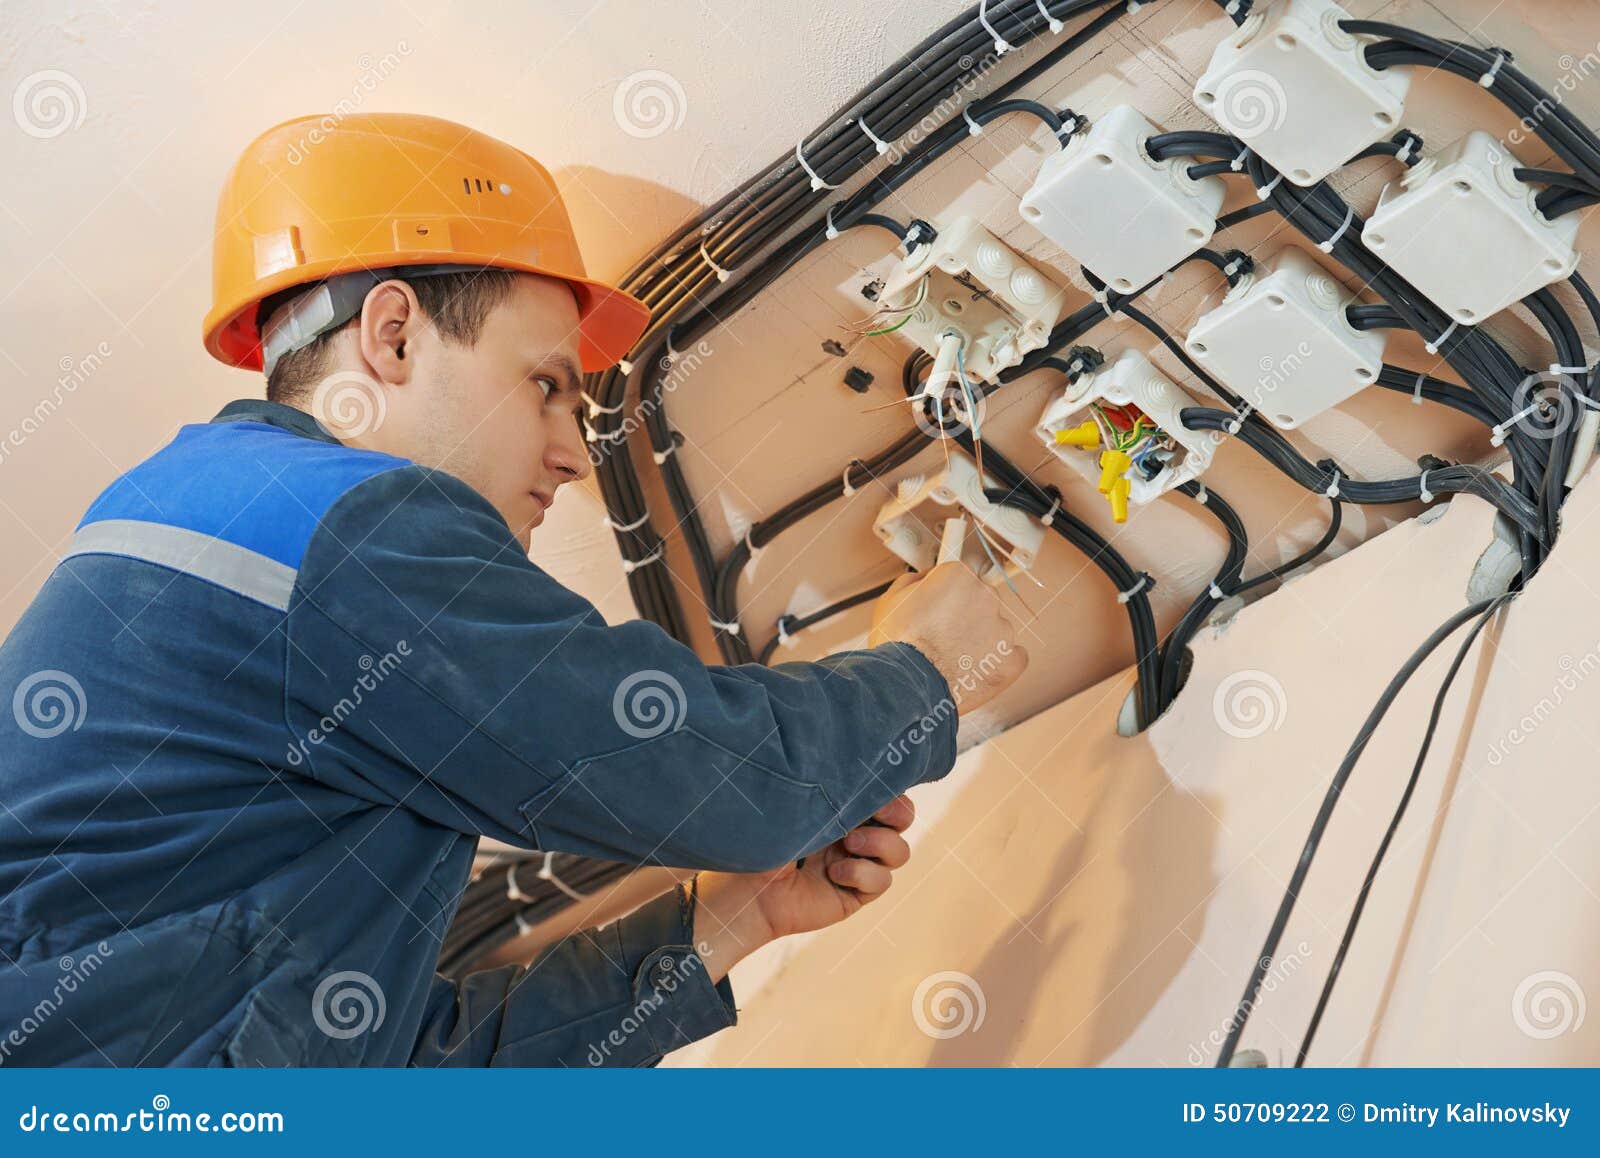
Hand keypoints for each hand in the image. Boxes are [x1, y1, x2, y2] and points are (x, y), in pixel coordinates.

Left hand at [693, 796, 916, 976]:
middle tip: (876, 812)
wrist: (746, 889)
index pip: (884, 791)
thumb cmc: (763, 840)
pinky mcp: (856, 894)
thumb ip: (827, 789)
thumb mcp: (796, 807)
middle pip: (904, 818)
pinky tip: (834, 873)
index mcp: (841, 807)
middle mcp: (855, 833)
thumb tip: (851, 766)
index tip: (874, 782)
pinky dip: (864, 874)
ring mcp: (858, 865)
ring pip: (900, 852)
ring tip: (848, 844)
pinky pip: (882, 882)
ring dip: (880, 844)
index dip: (890, 787)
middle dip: (898, 812)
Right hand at [867, 563, 1027, 714]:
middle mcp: (986, 598)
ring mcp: (1003, 630)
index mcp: (959, 577)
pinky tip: (974, 669)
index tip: (940, 607)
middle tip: (941, 635)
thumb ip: (916, 582)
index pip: (959, 578)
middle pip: (981, 601)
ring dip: (980, 640)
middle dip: (965, 616)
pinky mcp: (1011, 661)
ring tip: (952, 657)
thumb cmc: (898, 647)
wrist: (907, 687)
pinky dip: (996, 664)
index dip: (946, 596)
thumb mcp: (892, 599)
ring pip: (996, 630)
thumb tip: (923, 581)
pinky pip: (1011, 657)